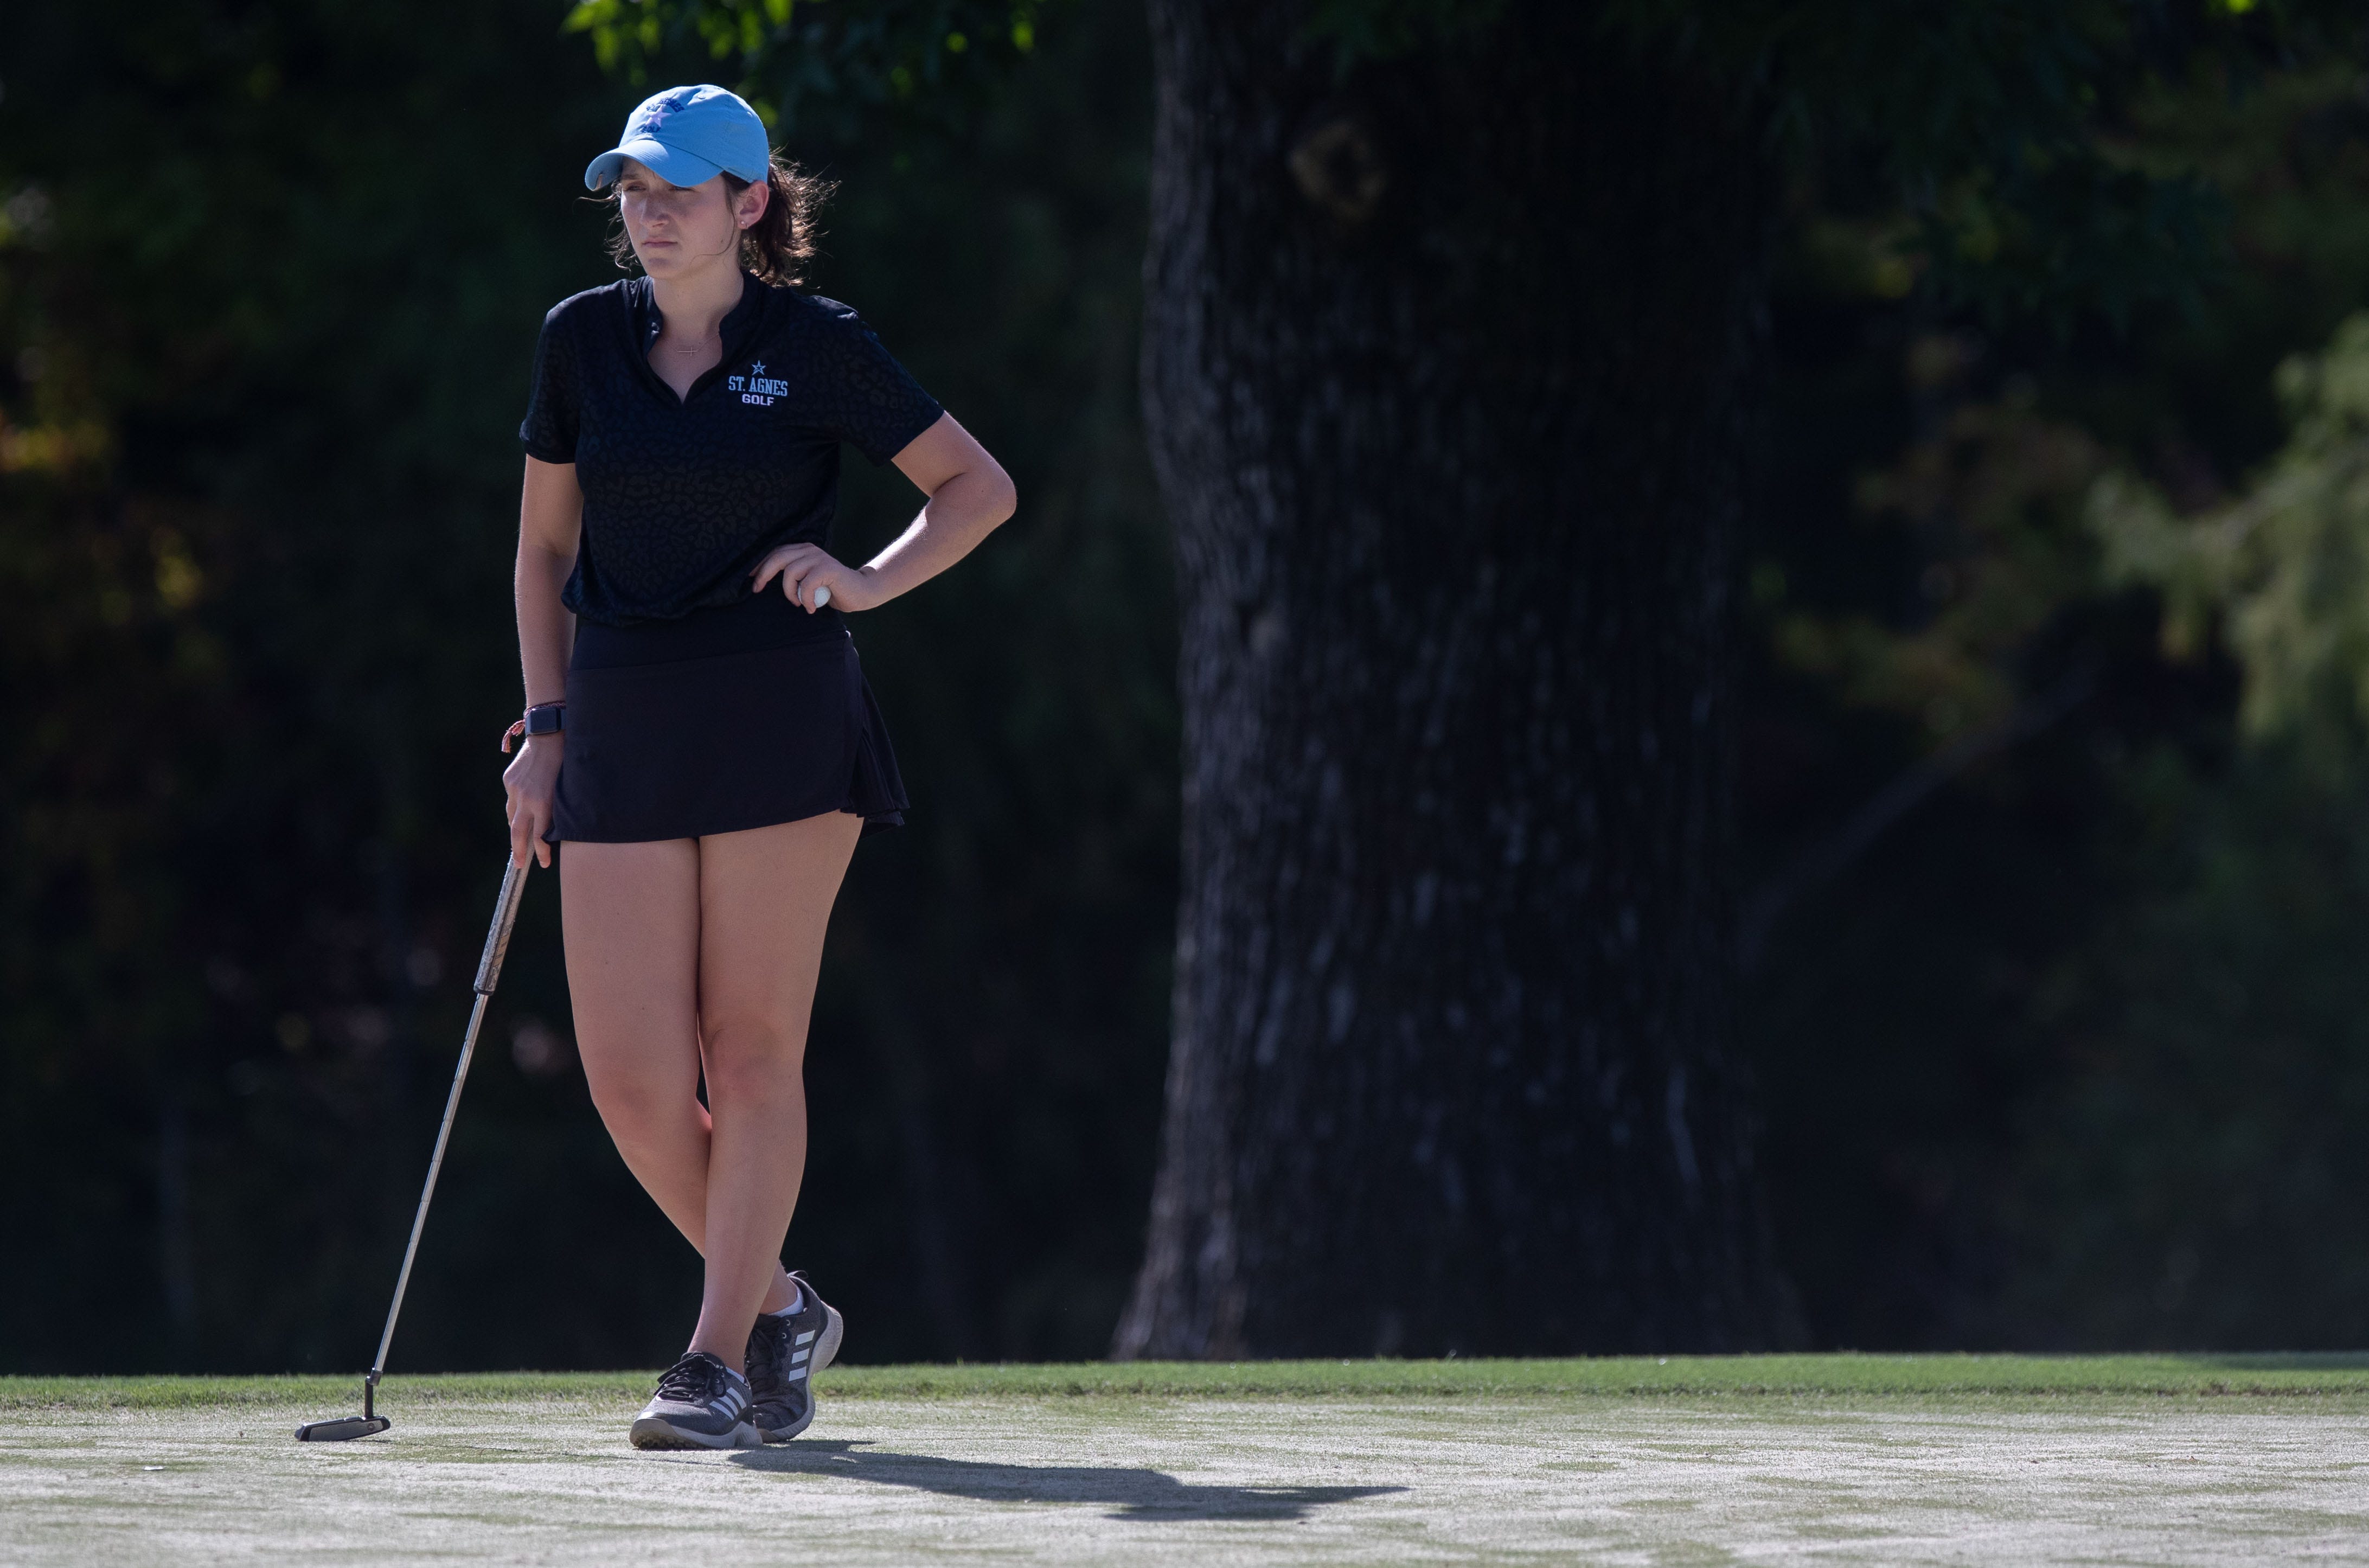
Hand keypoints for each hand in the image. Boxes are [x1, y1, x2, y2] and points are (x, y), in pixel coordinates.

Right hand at [502, 735, 561, 868]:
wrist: (549, 735)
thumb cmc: (568, 763)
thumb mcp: (568, 791)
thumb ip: (559, 810)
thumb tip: (555, 829)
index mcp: (543, 804)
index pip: (538, 837)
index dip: (541, 853)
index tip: (544, 863)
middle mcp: (526, 799)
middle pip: (518, 833)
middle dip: (518, 852)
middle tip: (520, 865)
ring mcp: (515, 790)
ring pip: (512, 817)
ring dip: (516, 829)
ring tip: (519, 839)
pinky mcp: (509, 780)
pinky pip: (512, 799)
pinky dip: (517, 806)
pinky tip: (524, 806)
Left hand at [751, 543, 882, 612]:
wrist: (861, 591)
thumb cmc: (832, 589)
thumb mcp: (807, 580)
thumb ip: (792, 575)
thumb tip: (763, 581)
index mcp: (803, 550)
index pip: (775, 553)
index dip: (759, 565)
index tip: (749, 578)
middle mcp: (809, 550)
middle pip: (777, 558)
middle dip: (763, 575)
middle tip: (757, 590)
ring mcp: (819, 558)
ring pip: (790, 572)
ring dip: (790, 593)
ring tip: (798, 603)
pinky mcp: (828, 569)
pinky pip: (806, 584)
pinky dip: (805, 599)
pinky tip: (811, 607)